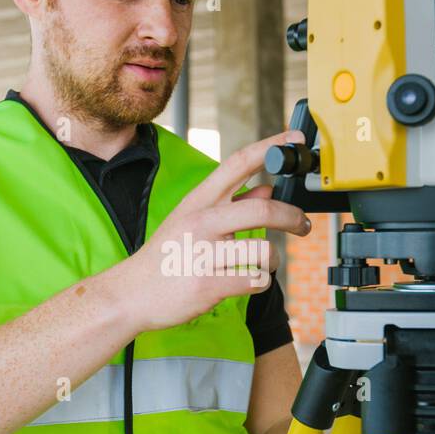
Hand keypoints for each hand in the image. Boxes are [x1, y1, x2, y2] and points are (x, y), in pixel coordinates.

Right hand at [128, 129, 310, 332]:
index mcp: (199, 201)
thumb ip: (231, 204)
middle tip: (302, 224)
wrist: (132, 293)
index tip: (295, 140)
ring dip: (273, 260)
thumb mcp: (191, 220)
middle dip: (292, 217)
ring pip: (264, 251)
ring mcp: (204, 254)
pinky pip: (255, 281)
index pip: (239, 163)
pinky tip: (247, 281)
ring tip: (264, 264)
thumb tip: (267, 188)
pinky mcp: (208, 285)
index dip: (270, 147)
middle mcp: (202, 222)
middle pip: (262, 208)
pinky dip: (259, 283)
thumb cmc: (165, 255)